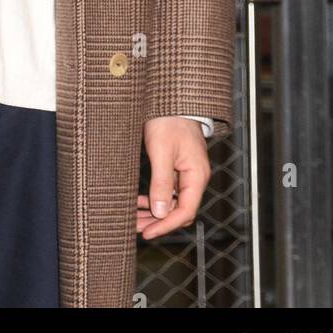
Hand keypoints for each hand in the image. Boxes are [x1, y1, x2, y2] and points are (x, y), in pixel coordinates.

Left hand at [137, 116, 210, 240]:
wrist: (170, 100)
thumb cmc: (168, 121)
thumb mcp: (161, 152)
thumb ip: (161, 183)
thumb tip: (160, 212)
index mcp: (197, 175)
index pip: (185, 211)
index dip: (166, 225)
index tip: (147, 233)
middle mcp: (195, 177)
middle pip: (180, 210)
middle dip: (159, 222)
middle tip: (137, 228)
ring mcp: (188, 173)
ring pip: (173, 202)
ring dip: (155, 212)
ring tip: (135, 219)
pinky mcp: (179, 167)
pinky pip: (170, 191)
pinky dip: (156, 198)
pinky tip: (140, 202)